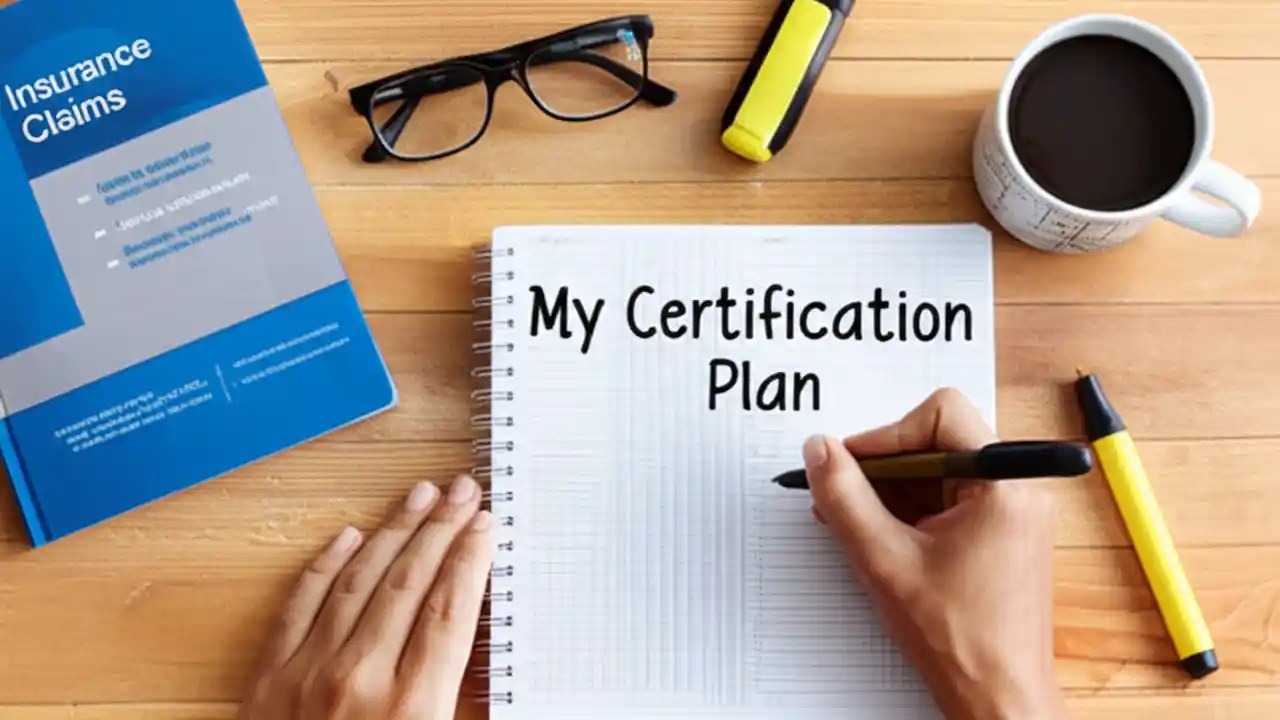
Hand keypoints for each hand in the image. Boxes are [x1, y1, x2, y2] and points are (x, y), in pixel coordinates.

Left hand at [239, 475, 493, 719]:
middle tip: (460, 492)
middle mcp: (360, 680)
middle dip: (440, 529)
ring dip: (392, 533)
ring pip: (357, 582)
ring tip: (417, 499)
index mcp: (412, 708)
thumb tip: (468, 630)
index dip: (470, 559)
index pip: (450, 610)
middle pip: (409, 583)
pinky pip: (300, 607)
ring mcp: (307, 676)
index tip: (483, 524)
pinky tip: (349, 536)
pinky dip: (326, 567)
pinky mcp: (267, 682)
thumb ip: (447, 693)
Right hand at [804, 389, 1066, 719]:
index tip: (852, 465)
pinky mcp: (1002, 533)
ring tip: (860, 528)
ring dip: (893, 493)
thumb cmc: (960, 640)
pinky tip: (883, 540)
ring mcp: (1012, 513)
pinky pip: (949, 499)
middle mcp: (1018, 490)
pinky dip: (911, 512)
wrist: (997, 696)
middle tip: (844, 498)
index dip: (887, 434)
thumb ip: (845, 498)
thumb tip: (821, 451)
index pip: (941, 415)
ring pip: (939, 471)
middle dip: (884, 468)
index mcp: (1003, 486)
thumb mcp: (884, 559)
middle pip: (939, 441)